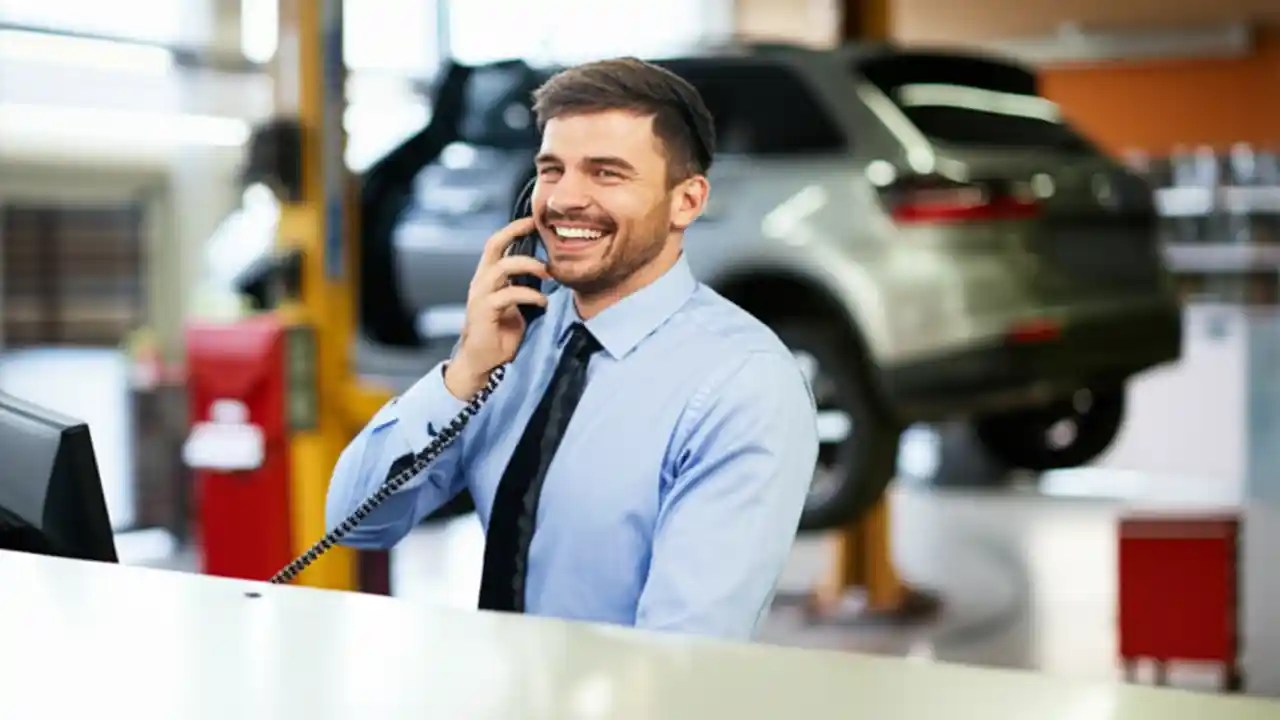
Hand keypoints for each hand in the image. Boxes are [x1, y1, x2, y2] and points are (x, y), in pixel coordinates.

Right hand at [444, 217, 548, 398]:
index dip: (513, 228)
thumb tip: (549, 274)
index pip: (497, 243)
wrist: (481, 362)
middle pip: (493, 246)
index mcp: (488, 277)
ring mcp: (481, 295)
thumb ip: (523, 287)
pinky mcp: (484, 311)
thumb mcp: (515, 305)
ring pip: (502, 267)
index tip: (534, 220)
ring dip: (528, 265)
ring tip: (548, 273)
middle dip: (515, 232)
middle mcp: (481, 281)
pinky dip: (530, 295)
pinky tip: (543, 302)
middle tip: (539, 230)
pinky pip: (508, 294)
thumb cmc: (500, 334)